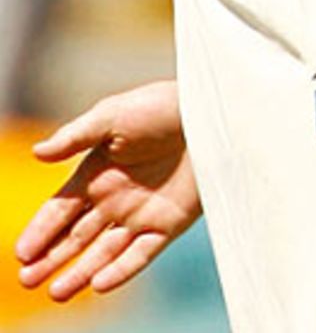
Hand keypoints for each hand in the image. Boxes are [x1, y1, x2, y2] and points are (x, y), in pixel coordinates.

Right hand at [15, 80, 199, 301]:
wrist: (213, 112)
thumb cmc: (162, 105)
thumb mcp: (114, 115)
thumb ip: (75, 136)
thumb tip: (36, 153)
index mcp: (97, 171)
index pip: (60, 209)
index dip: (40, 231)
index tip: (21, 253)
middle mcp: (116, 197)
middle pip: (75, 237)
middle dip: (50, 259)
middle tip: (27, 280)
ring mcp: (142, 213)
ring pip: (103, 252)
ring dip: (80, 272)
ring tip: (56, 292)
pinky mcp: (170, 223)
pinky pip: (141, 254)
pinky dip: (121, 270)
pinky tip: (99, 283)